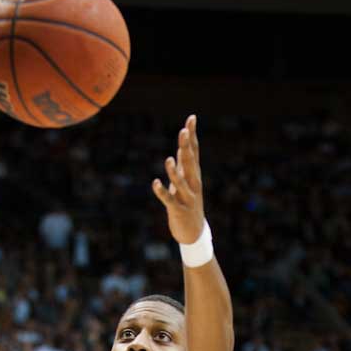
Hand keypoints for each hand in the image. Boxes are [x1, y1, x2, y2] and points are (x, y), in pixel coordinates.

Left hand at [152, 114, 205, 245]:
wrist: (194, 232)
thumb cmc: (188, 203)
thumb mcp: (187, 182)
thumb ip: (185, 164)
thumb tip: (183, 146)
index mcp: (194, 175)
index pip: (195, 151)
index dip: (193, 135)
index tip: (191, 118)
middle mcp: (193, 184)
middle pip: (190, 163)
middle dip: (187, 148)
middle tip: (183, 131)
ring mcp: (187, 198)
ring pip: (180, 182)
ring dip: (174, 172)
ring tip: (169, 159)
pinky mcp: (178, 210)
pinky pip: (169, 200)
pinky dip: (162, 192)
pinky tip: (155, 183)